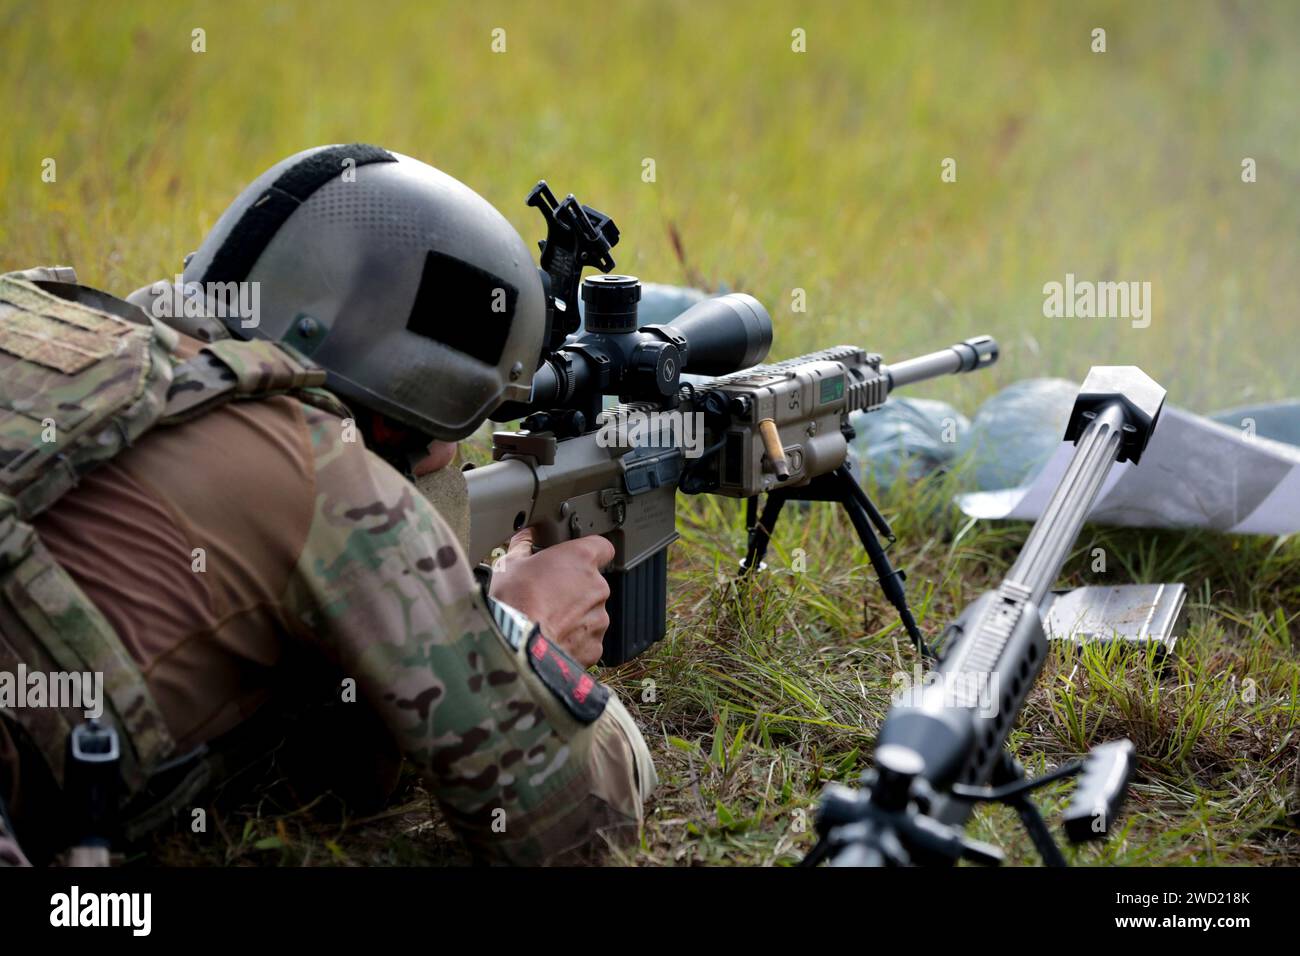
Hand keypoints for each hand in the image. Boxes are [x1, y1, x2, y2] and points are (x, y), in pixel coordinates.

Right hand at [488, 528, 614, 666]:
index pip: (602, 547)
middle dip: (574, 589)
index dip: (589, 553)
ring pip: (590, 613)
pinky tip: (551, 639)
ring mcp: (599, 618)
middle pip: (593, 584)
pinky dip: (573, 640)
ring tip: (546, 620)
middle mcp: (597, 586)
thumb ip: (523, 545)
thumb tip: (524, 537)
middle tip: (547, 596)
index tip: (576, 559)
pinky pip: (586, 640)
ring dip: (574, 616)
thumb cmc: (514, 603)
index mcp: (580, 559)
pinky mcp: (594, 646)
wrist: (516, 646)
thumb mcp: (509, 564)